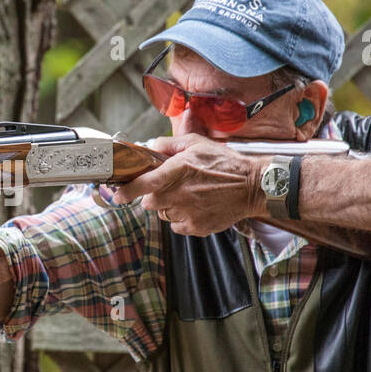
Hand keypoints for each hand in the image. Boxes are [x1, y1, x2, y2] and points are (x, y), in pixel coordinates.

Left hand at [111, 134, 264, 234]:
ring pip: (164, 215)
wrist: (253, 186)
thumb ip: (170, 144)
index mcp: (178, 171)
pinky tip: (195, 207)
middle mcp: (180, 194)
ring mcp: (188, 213)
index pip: (144, 184)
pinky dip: (182, 219)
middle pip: (150, 203)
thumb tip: (151, 146)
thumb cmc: (225, 163)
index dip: (126, 191)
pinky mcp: (197, 227)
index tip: (117, 195)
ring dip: (169, 207)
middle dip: (154, 196)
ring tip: (188, 196)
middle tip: (169, 188)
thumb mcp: (197, 144)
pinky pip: (177, 226)